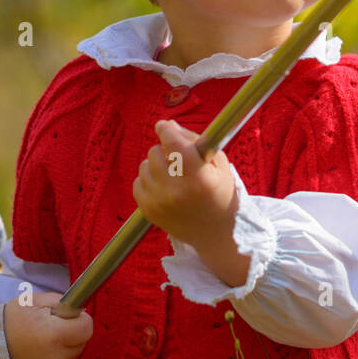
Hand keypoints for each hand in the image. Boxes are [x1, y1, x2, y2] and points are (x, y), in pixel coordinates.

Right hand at [2, 288, 92, 358]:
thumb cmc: (8, 323)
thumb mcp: (32, 301)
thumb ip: (58, 301)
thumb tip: (76, 308)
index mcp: (56, 335)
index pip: (87, 327)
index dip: (79, 318)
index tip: (67, 315)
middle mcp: (58, 358)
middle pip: (82, 342)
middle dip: (72, 332)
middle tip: (52, 326)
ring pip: (73, 355)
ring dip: (65, 346)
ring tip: (43, 339)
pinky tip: (40, 352)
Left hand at [132, 119, 237, 250]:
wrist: (216, 234)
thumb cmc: (220, 194)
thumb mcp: (218, 164)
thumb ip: (194, 141)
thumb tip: (169, 125)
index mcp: (198, 177)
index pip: (172, 143)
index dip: (165, 130)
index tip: (163, 126)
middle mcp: (176, 190)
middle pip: (154, 153)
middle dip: (164, 151)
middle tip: (175, 158)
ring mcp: (160, 203)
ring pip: (143, 166)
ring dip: (155, 166)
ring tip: (171, 175)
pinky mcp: (149, 212)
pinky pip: (137, 183)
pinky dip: (148, 180)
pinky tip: (162, 186)